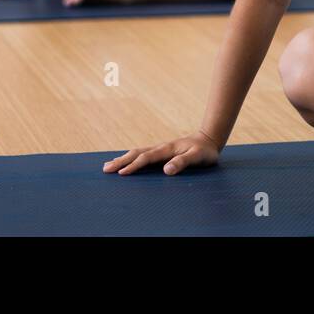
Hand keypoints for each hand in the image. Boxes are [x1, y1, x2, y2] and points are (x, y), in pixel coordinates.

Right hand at [103, 132, 220, 175]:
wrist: (208, 140)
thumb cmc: (204, 151)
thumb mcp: (197, 157)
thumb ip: (183, 162)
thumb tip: (166, 170)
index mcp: (167, 149)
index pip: (146, 158)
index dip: (134, 166)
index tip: (121, 173)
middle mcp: (160, 148)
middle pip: (137, 154)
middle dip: (121, 161)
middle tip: (105, 169)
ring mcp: (160, 149)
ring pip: (137, 153)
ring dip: (122, 159)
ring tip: (108, 165)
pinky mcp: (161, 152)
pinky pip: (142, 154)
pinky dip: (130, 158)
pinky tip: (124, 162)